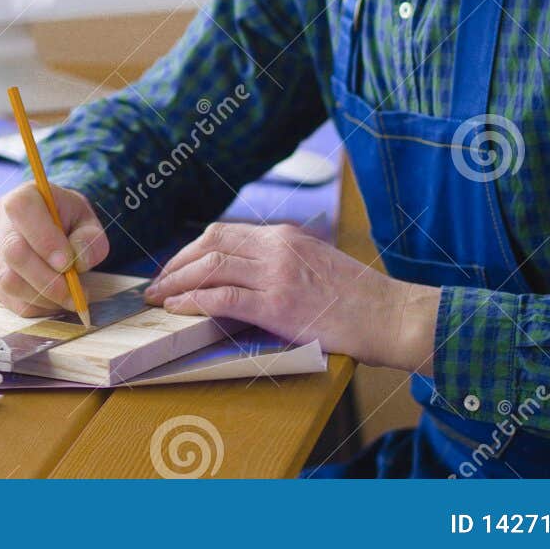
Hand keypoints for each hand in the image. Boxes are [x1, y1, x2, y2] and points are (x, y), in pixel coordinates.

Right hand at [0, 182, 108, 316]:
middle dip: (47, 279)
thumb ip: (89, 238)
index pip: (22, 212)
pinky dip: (35, 306)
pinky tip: (54, 302)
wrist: (50, 225)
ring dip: (43, 297)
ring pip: (8, 280)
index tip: (68, 263)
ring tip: (69, 298)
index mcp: (22, 196)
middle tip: (74, 294)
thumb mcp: (87, 220)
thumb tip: (78, 261)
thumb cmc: (68, 221)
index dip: (44, 240)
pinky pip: (8, 299)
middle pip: (13, 252)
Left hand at [142, 221, 439, 371]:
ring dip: (176, 282)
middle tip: (156, 284)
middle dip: (176, 264)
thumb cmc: (360, 299)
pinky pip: (222, 297)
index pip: (224, 233)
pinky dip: (193, 301)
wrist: (392, 316)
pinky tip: (178, 308)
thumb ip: (282, 263)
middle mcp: (278, 247)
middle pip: (210, 244)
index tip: (175, 268)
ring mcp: (277, 274)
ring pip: (210, 267)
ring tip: (158, 297)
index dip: (191, 251)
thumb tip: (245, 277)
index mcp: (286, 236)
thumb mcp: (316, 264)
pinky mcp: (278, 305)